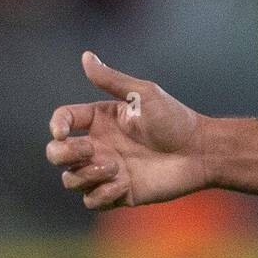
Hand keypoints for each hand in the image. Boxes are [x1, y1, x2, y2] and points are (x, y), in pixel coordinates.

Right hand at [46, 51, 205, 209]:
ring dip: (85, 176)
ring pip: (70, 180)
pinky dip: (101, 195)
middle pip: (57, 154)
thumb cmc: (175, 119)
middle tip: (91, 151)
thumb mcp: (144, 94)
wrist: (200, 151)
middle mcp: (99, 145)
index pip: (63, 121)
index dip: (56, 126)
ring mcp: (107, 171)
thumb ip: (112, 80)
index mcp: (101, 120)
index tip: (64, 131)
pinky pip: (91, 201)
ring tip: (116, 168)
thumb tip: (85, 56)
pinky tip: (124, 185)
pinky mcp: (118, 193)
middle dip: (63, 154)